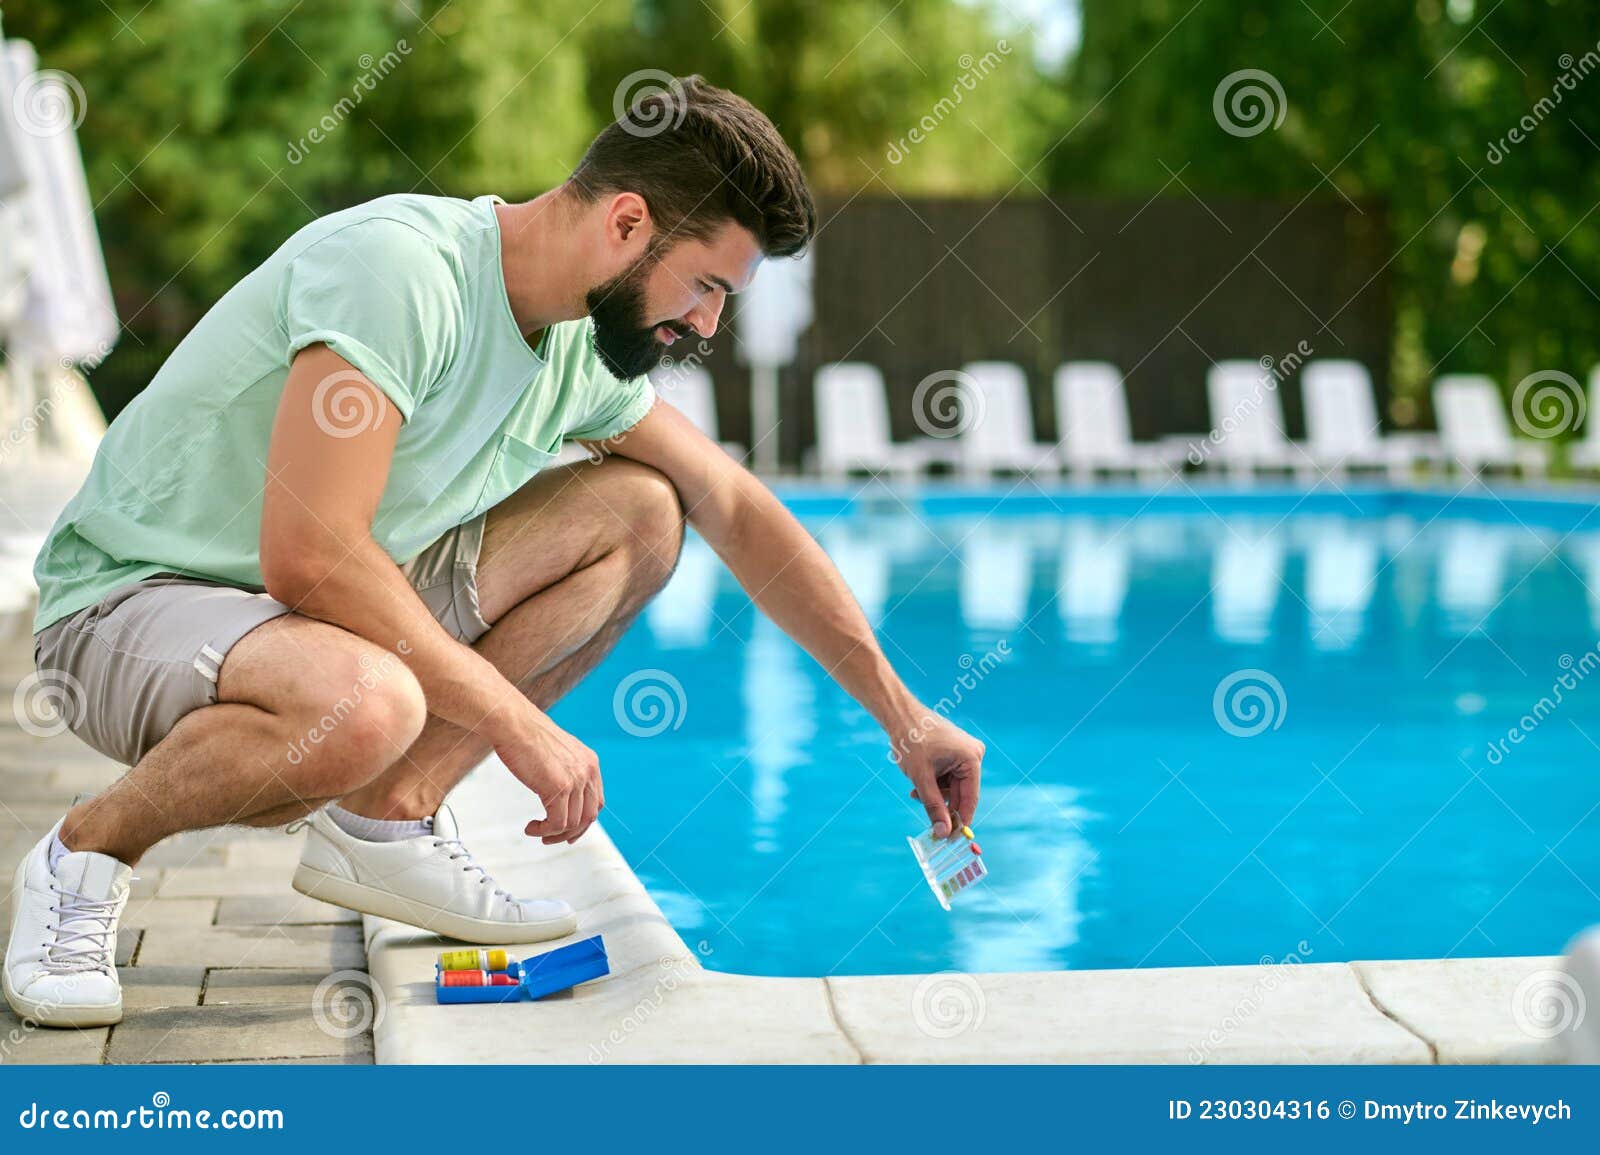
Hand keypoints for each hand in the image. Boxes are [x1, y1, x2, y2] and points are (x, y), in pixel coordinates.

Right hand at [493, 707, 603, 843]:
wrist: (514, 724)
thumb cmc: (527, 736)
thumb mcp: (558, 753)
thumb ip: (566, 771)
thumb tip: (563, 795)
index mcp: (590, 762)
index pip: (597, 801)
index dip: (584, 821)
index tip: (569, 831)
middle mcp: (588, 771)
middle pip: (589, 816)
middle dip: (571, 832)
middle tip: (552, 838)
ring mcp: (575, 780)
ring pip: (573, 823)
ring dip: (554, 834)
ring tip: (537, 832)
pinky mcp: (558, 788)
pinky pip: (557, 823)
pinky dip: (544, 831)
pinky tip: (531, 828)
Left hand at [895, 712, 983, 836]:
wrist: (899, 714)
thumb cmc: (911, 740)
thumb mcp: (921, 779)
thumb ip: (933, 807)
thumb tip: (943, 833)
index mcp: (971, 758)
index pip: (970, 798)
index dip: (960, 820)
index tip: (951, 839)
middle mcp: (972, 754)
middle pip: (960, 793)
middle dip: (941, 805)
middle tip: (928, 823)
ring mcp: (964, 752)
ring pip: (951, 786)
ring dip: (934, 794)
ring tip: (914, 793)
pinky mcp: (954, 752)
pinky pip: (947, 776)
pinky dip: (933, 783)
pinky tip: (917, 785)